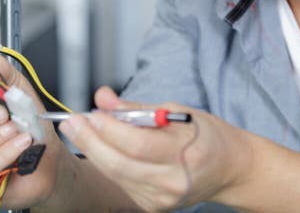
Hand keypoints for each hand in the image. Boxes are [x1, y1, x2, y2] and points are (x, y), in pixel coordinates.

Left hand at [59, 88, 254, 211]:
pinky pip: (122, 183)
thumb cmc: (205, 135)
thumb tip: (103, 97)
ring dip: (94, 151)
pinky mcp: (154, 207)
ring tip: (79, 131)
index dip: (109, 129)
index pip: (137, 143)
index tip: (90, 113)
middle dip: (90, 141)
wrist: (229, 168)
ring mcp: (163, 198)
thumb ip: (136, 107)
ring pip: (116, 175)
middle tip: (71, 123)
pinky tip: (102, 148)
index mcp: (185, 152)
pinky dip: (108, 164)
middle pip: (120, 164)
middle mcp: (173, 180)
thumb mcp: (176, 111)